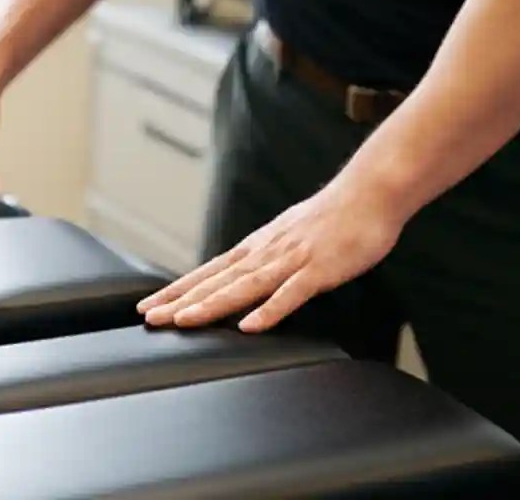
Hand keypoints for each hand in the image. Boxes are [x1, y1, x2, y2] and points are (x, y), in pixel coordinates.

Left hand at [137, 181, 404, 332]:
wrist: (370, 193)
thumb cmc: (333, 218)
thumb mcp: (289, 236)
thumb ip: (266, 258)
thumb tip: (243, 275)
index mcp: (258, 246)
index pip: (209, 271)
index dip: (178, 289)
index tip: (150, 305)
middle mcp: (267, 252)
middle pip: (217, 280)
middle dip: (181, 300)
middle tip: (150, 317)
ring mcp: (292, 260)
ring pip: (244, 286)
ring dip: (212, 304)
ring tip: (183, 320)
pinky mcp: (319, 269)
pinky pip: (291, 294)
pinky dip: (269, 310)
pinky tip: (250, 326)